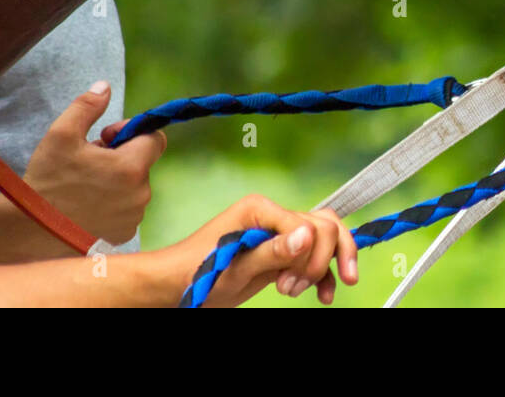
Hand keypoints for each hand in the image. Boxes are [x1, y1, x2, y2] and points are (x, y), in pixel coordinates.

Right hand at [22, 81, 166, 245]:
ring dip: (117, 179)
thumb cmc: (47, 180)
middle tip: (89, 159)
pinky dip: (113, 202)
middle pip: (142, 162)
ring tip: (84, 182)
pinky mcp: (123, 235)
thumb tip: (105, 87)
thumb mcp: (62, 133)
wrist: (29, 229)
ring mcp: (132, 218)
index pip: (155, 138)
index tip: (106, 136)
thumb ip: (88, 105)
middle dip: (120, 155)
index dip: (131, 131)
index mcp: (131, 168)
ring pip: (134, 186)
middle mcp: (139, 195)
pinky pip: (127, 209)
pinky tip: (86, 203)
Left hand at [162, 195, 358, 307]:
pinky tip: (325, 295)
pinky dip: (324, 274)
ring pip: (324, 238)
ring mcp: (279, 234)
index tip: (286, 285)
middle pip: (323, 226)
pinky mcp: (281, 253)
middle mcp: (274, 216)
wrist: (179, 287)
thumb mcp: (236, 267)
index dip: (308, 257)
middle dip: (321, 260)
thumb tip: (309, 235)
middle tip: (302, 287)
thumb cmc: (198, 274)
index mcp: (262, 209)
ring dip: (325, 267)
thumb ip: (273, 251)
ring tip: (315, 293)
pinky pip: (314, 257)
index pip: (308, 225)